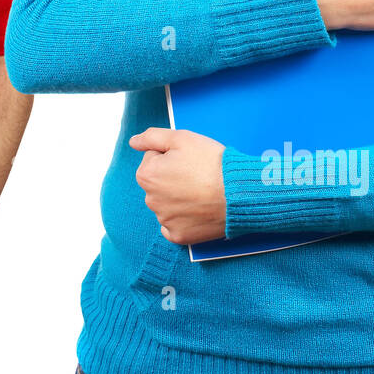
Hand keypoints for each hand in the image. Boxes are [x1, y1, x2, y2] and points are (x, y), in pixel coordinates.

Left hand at [130, 127, 226, 244]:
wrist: (239, 192)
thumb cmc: (211, 163)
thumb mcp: (181, 138)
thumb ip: (151, 137)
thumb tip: (134, 142)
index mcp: (146, 175)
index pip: (153, 159)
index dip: (173, 156)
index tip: (189, 160)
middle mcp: (150, 200)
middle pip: (159, 182)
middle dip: (173, 177)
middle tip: (198, 175)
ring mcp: (164, 220)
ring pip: (168, 203)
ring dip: (179, 197)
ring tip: (202, 191)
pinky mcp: (179, 236)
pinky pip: (175, 226)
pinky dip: (184, 219)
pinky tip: (198, 210)